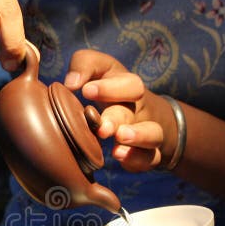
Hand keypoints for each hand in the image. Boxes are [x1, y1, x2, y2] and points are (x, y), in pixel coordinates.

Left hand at [64, 49, 175, 171]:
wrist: (135, 110)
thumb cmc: (105, 86)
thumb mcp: (97, 68)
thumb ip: (83, 65)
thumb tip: (71, 83)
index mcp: (127, 85)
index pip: (128, 83)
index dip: (109, 88)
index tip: (86, 91)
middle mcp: (138, 108)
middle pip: (135, 113)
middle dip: (117, 119)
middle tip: (102, 128)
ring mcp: (145, 131)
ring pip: (153, 134)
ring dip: (138, 138)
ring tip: (118, 145)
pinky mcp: (146, 153)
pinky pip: (150, 158)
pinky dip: (138, 159)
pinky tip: (120, 157)